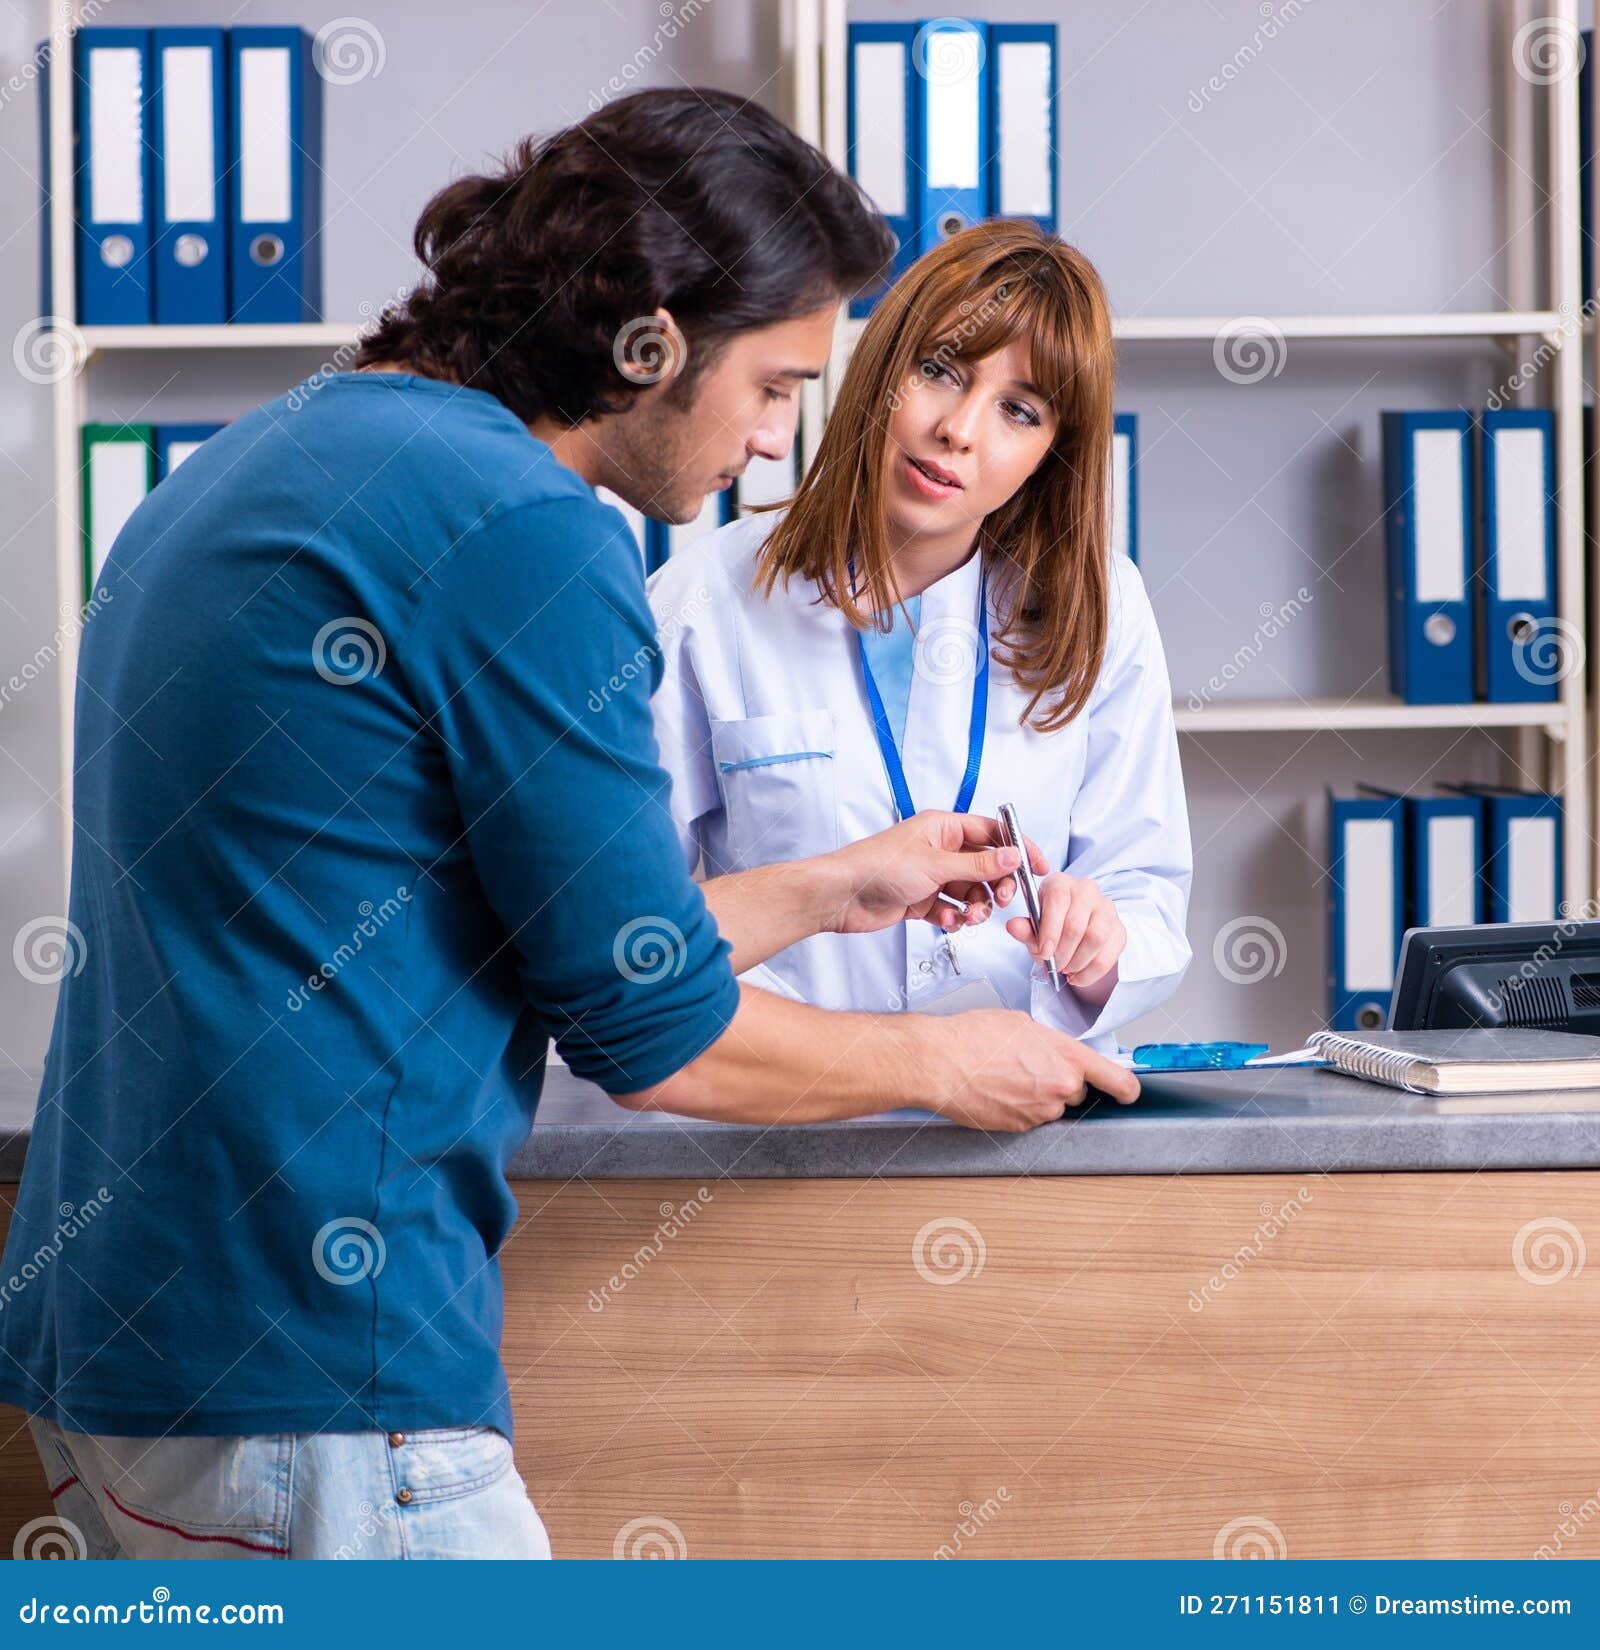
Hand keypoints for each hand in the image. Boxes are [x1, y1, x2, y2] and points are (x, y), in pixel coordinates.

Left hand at [819, 810, 1047, 936]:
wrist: (841, 896)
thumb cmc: (878, 867)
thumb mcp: (936, 865)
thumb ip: (978, 864)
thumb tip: (1012, 856)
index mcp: (943, 828)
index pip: (992, 832)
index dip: (1017, 848)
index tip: (1038, 867)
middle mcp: (939, 849)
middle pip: (985, 865)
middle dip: (997, 884)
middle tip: (1002, 899)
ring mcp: (931, 876)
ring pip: (970, 890)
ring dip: (976, 906)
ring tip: (971, 916)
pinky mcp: (921, 900)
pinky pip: (951, 909)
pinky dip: (953, 917)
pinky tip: (946, 921)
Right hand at [922, 1009, 1139, 1129]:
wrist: (940, 1062)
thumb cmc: (972, 1037)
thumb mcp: (1022, 1024)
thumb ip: (1050, 1042)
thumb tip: (1054, 1052)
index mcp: (1066, 1058)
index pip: (1117, 1080)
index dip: (1126, 1088)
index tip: (1128, 1091)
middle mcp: (1059, 1088)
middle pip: (1076, 1092)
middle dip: (1060, 1082)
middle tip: (1031, 1067)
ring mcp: (1039, 1112)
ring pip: (1051, 1106)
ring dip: (1037, 1095)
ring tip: (1006, 1076)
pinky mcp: (1019, 1128)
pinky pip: (1029, 1118)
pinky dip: (1018, 1106)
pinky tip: (998, 1089)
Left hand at [1006, 873, 1126, 987]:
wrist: (1074, 934)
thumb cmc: (1050, 926)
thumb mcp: (1033, 928)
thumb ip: (1024, 929)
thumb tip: (1013, 926)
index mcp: (1060, 883)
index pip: (1058, 900)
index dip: (1050, 929)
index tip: (1044, 952)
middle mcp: (1086, 890)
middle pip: (1076, 924)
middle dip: (1062, 952)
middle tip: (1054, 965)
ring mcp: (1106, 908)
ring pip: (1095, 938)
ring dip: (1077, 961)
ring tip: (1066, 970)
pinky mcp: (1119, 929)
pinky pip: (1108, 955)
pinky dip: (1090, 972)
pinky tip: (1078, 977)